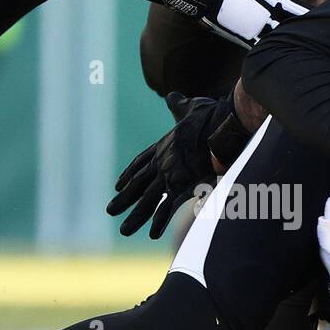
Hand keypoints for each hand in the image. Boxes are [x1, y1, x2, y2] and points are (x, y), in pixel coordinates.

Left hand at [106, 93, 228, 237]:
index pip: (141, 162)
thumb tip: (172, 96)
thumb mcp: (190, 107)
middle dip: (124, 199)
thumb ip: (179, 104)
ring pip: (148, 200)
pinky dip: (161, 221)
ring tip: (124, 230)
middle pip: (138, 184)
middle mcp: (162, 162)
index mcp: (163, 146)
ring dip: (136, 217)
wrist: (220, 126)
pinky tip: (153, 234)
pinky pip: (168, 207)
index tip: (119, 184)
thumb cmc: (210, 116)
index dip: (130, 173)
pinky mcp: (181, 185)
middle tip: (110, 210)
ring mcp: (170, 175)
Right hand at [210, 0, 329, 46]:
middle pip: (309, 11)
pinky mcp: (254, 36)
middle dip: (329, 13)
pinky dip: (282, 51)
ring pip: (294, 32)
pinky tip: (294, 61)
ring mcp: (267, 20)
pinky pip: (272, 45)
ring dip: (309, 38)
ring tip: (326, 48)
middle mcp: (277, 2)